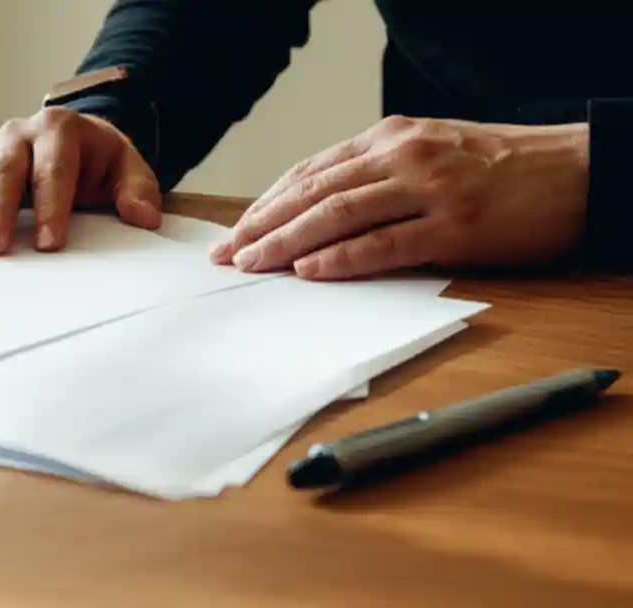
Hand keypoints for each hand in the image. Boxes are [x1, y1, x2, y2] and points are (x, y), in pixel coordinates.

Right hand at [0, 107, 161, 255]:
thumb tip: (143, 217)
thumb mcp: (127, 169)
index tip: (50, 244)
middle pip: (1, 168)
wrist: (72, 143)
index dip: (51, 206)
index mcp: (60, 131)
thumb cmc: (97, 164)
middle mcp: (16, 135)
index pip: (53, 168)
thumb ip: (138, 190)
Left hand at [212, 116, 590, 278]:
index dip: (267, 203)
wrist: (579, 172)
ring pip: (337, 214)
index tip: (236, 230)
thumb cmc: (503, 169)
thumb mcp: (432, 154)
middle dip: (262, 224)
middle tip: (227, 253)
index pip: (311, 172)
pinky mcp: (454, 226)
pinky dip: (340, 258)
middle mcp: (403, 156)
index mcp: (391, 138)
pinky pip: (383, 243)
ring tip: (252, 264)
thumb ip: (380, 176)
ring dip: (286, 241)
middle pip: (313, 192)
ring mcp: (429, 189)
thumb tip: (321, 214)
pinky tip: (307, 270)